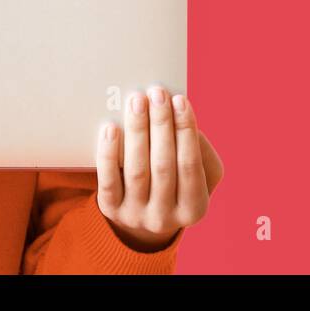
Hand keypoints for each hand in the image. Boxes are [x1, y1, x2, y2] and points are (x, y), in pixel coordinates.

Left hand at [96, 88, 223, 251]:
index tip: (180, 99)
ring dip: (137, 131)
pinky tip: (111, 127)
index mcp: (194, 208)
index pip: (191, 164)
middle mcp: (166, 217)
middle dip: (161, 124)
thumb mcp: (201, 173)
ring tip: (137, 101)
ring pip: (137, 170)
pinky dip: (109, 152)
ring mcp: (137, 215)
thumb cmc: (178, 182)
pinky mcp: (112, 210)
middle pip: (163, 165)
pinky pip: (108, 180)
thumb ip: (199, 148)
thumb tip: (181, 116)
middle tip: (157, 93)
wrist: (146, 214)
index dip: (185, 130)